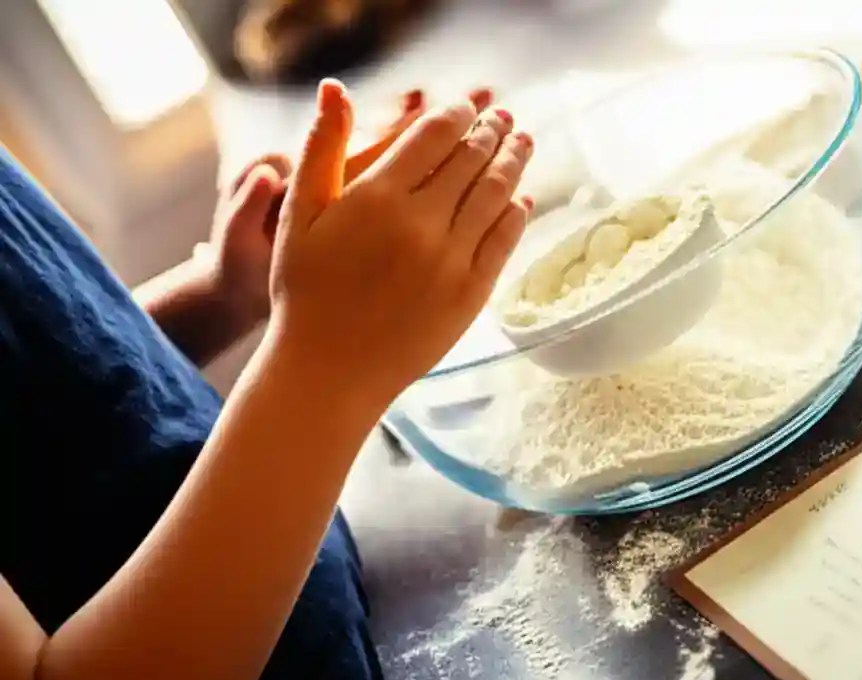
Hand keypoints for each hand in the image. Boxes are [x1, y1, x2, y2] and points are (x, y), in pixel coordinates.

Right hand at [267, 80, 532, 400]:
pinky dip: (516, 212)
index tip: (468, 105)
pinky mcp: (471, 293)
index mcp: (377, 197)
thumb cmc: (305, 290)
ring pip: (495, 194)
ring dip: (513, 162)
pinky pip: (503, 240)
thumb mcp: (300, 214)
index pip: (433, 135)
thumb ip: (322, 147)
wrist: (328, 371)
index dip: (456, 114)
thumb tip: (333, 87)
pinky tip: (520, 198)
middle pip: (470, 160)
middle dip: (491, 132)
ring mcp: (451, 260)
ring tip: (522, 143)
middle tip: (505, 117)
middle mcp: (420, 223)